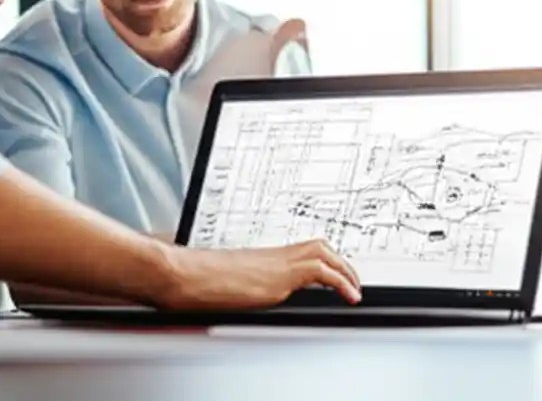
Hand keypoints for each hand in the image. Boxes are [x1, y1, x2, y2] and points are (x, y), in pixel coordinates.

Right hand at [160, 239, 361, 309]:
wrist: (185, 274)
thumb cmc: (197, 278)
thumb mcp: (228, 281)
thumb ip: (245, 283)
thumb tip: (248, 292)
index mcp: (263, 256)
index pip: (302, 250)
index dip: (323, 259)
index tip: (334, 273)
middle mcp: (273, 255)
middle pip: (319, 246)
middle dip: (340, 262)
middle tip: (352, 279)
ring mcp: (277, 262)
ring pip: (324, 253)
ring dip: (345, 270)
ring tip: (355, 288)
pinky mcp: (279, 275)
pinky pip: (322, 272)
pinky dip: (341, 282)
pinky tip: (349, 296)